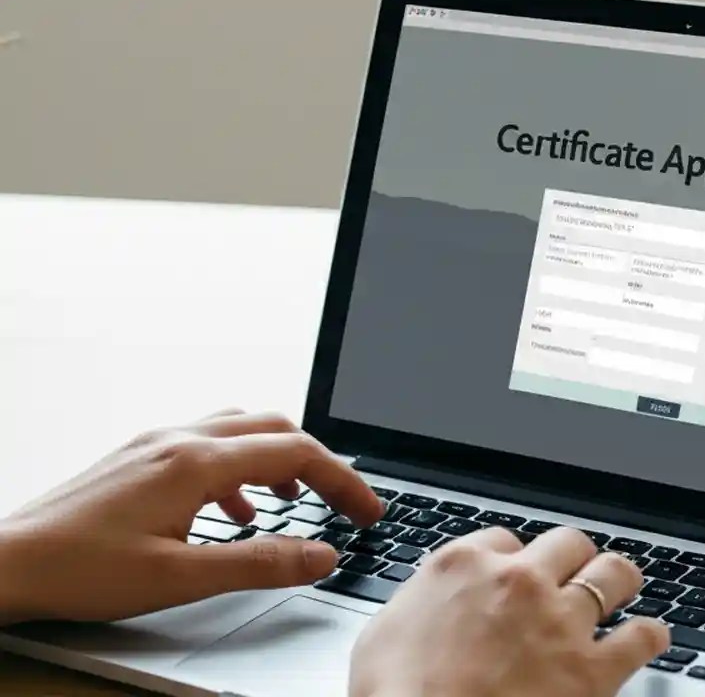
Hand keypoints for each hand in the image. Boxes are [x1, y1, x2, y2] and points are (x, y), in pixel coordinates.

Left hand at [0, 409, 382, 623]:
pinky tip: (231, 511)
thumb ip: (260, 563)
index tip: (367, 512)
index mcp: (195, 462)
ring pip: (240, 429)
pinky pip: (207, 444)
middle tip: (342, 502)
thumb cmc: (78, 570)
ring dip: (277, 459)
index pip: (296, 453)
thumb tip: (321, 554)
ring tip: (294, 500)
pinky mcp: (137, 458)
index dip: (343, 482)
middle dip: (318, 463)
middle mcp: (178, 439)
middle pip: (274, 427)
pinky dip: (239, 469)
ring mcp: (154, 443)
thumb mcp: (181, 578)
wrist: (6, 564)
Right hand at [349, 527, 669, 696]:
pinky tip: (651, 637)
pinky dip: (650, 635)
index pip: (502, 540)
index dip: (514, 558)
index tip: (517, 572)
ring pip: (612, 574)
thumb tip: (427, 604)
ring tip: (623, 586)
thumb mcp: (383, 636)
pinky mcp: (592, 669)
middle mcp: (518, 582)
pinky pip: (640, 637)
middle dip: (573, 558)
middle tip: (574, 573)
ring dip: (619, 580)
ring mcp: (560, 621)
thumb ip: (418, 605)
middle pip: (566, 544)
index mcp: (463, 567)